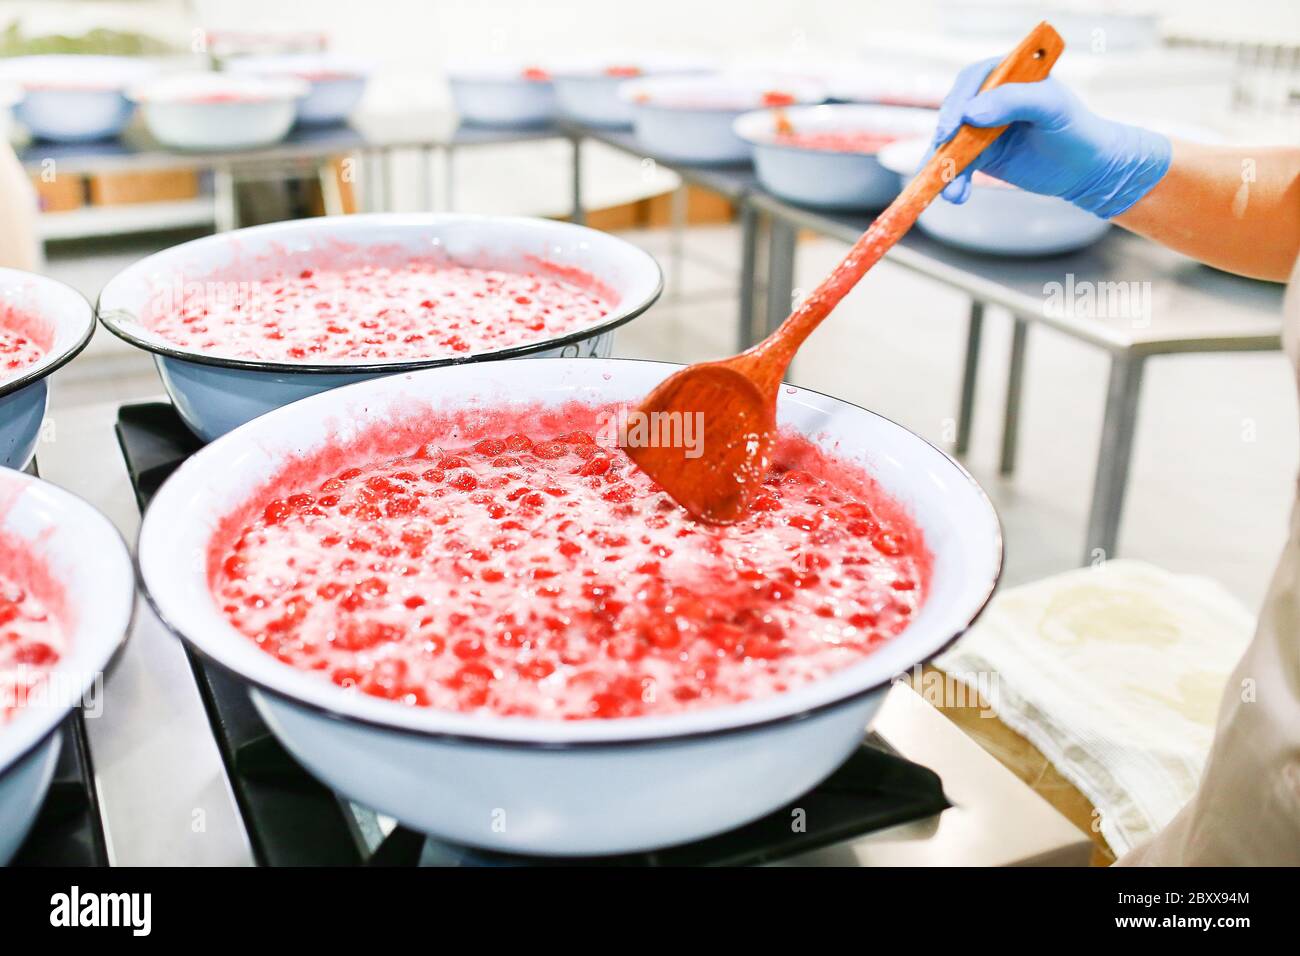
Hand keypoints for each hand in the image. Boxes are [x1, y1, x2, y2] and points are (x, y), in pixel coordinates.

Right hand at [932, 57, 1171, 218]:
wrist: (1086, 168)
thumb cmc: (1076, 129)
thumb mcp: (1052, 108)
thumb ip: (1015, 101)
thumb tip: (970, 113)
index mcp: (1008, 73)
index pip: (973, 80)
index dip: (958, 100)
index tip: (953, 126)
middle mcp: (989, 97)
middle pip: (953, 112)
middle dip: (945, 138)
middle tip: (942, 159)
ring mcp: (981, 127)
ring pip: (950, 143)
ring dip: (944, 167)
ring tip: (951, 191)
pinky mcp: (979, 155)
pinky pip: (957, 166)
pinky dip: (953, 181)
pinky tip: (956, 195)